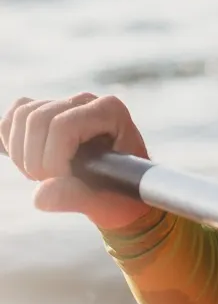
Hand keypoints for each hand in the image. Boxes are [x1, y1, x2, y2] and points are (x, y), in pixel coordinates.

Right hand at [1, 93, 153, 230]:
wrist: (120, 190)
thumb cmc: (120, 195)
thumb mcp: (104, 202)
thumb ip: (76, 197)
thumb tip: (41, 194)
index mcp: (109, 112)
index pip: (62, 126)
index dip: (52, 160)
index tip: (64, 182)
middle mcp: (87, 101)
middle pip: (37, 118)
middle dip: (35, 159)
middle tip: (51, 183)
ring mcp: (64, 104)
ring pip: (22, 114)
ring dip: (22, 152)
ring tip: (43, 174)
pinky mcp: (46, 113)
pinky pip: (13, 118)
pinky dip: (12, 142)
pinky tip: (27, 162)